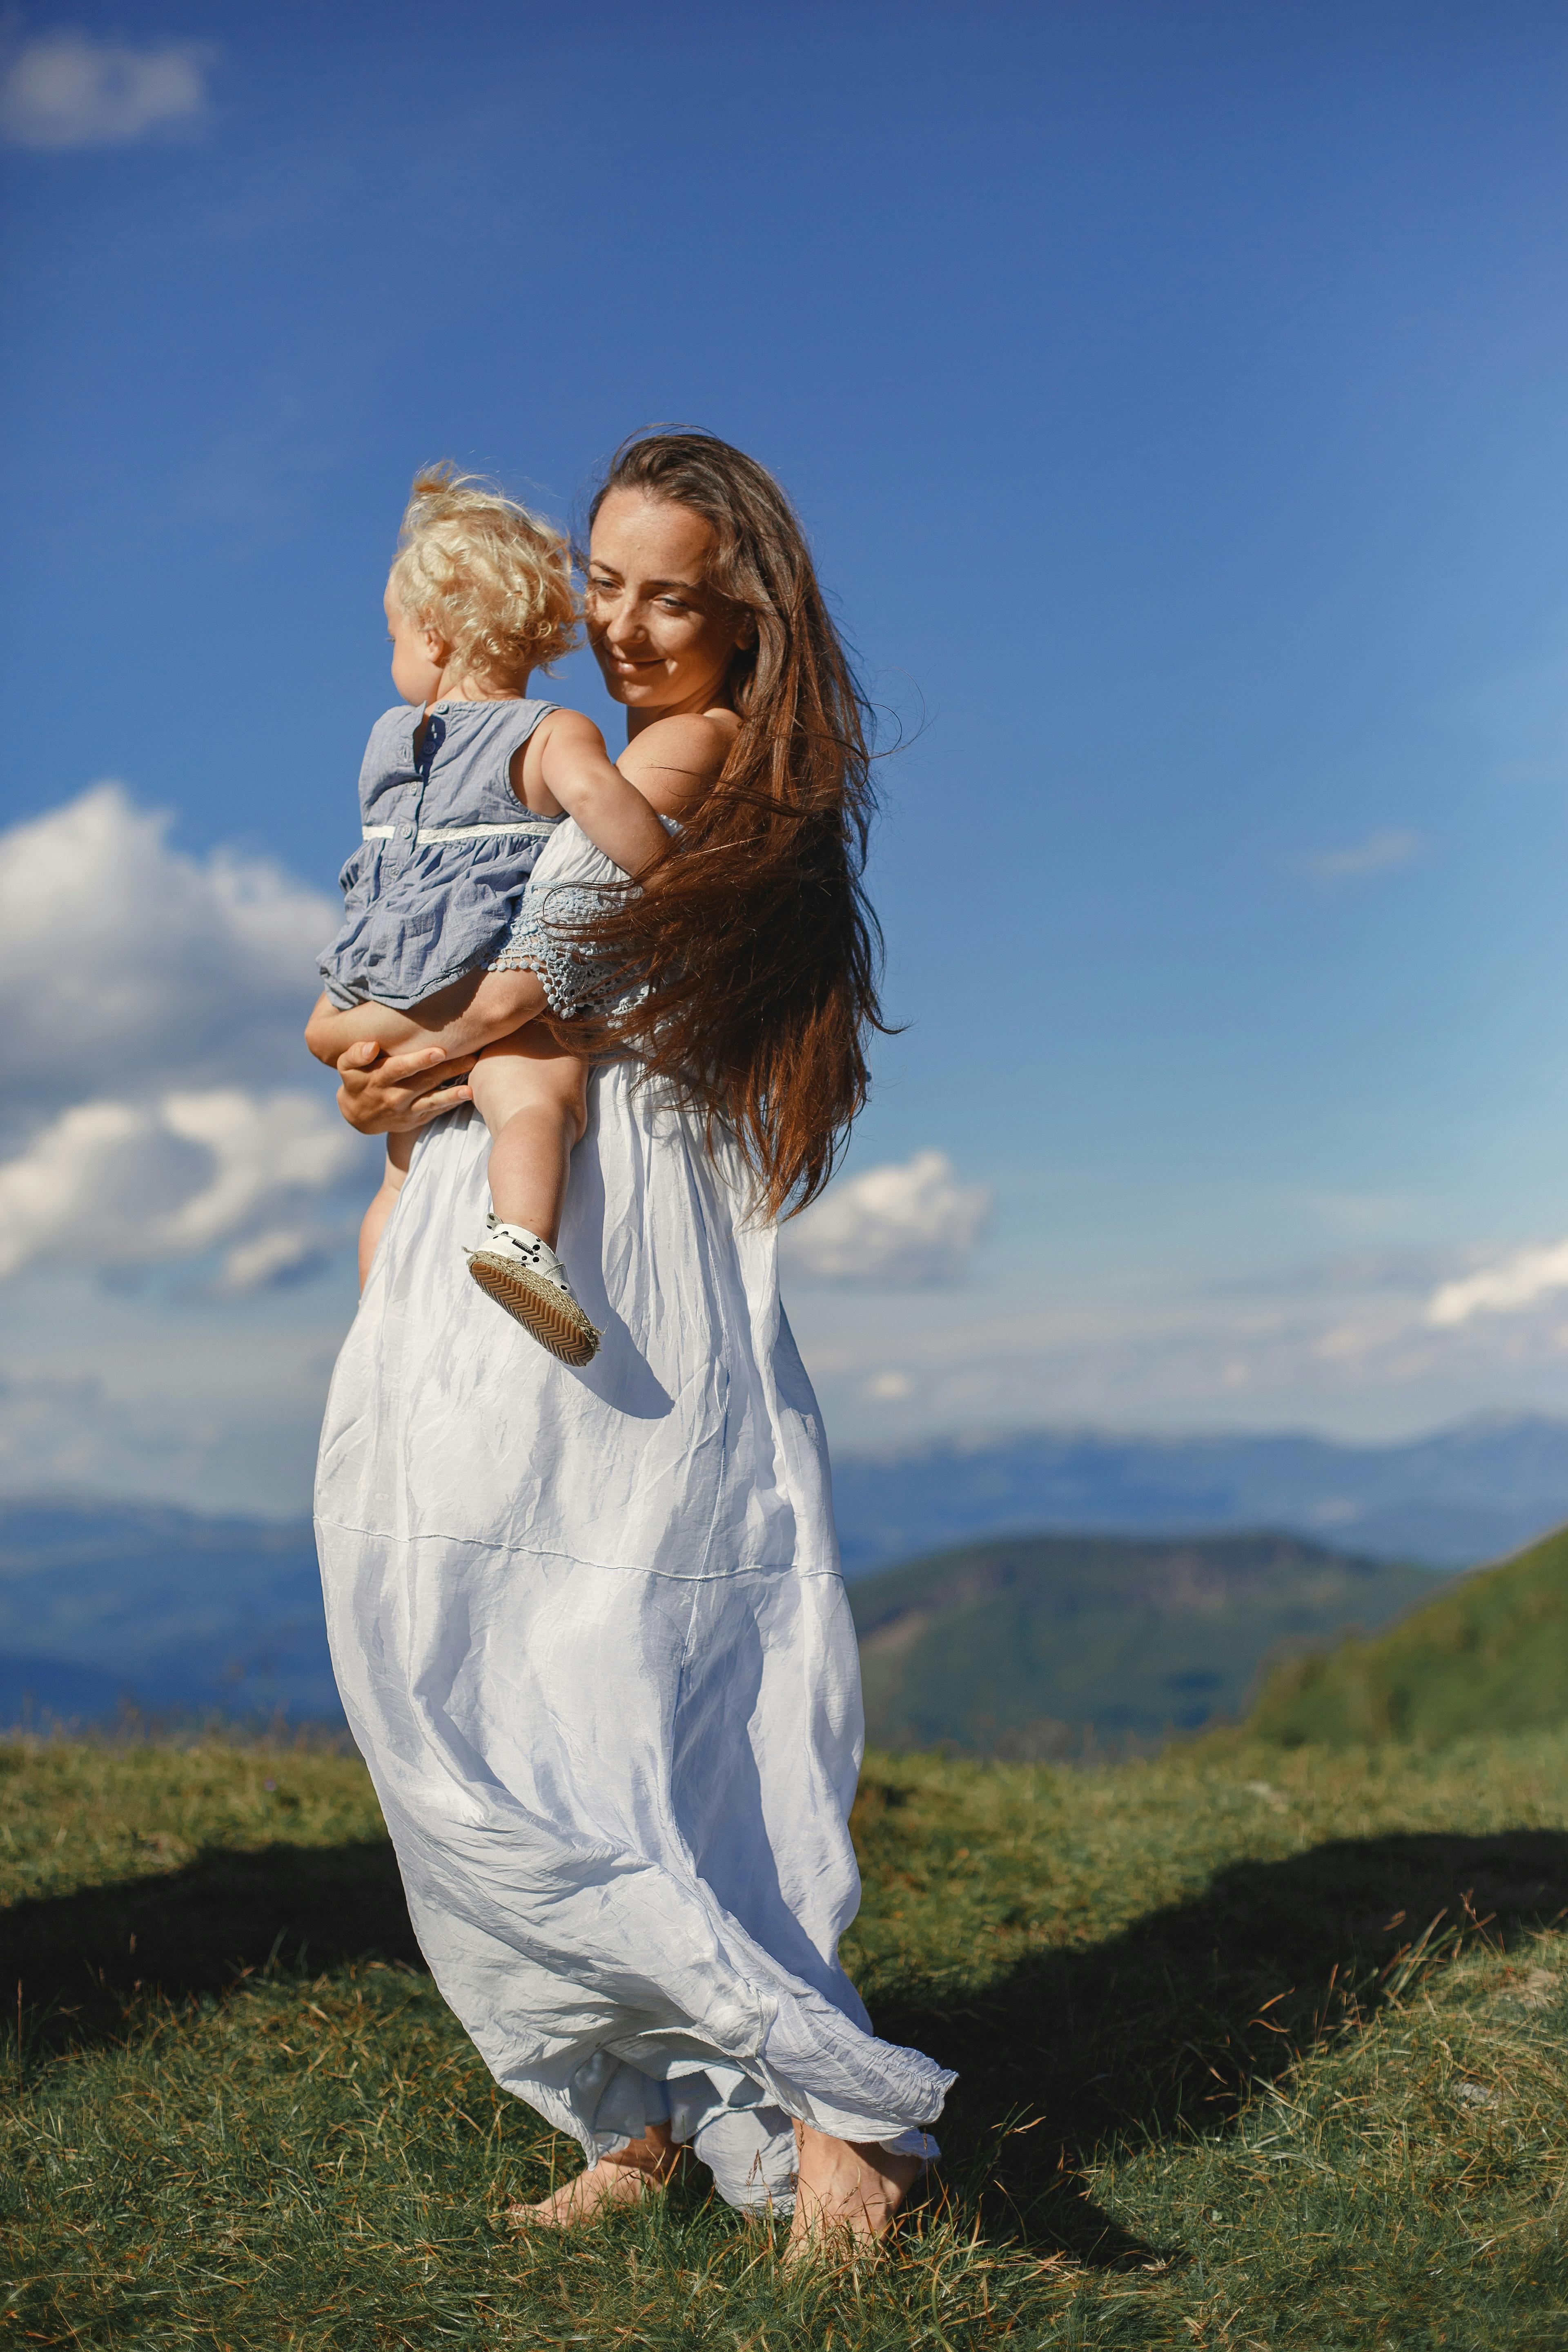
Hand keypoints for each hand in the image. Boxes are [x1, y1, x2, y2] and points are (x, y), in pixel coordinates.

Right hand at [334, 1037, 475, 1134]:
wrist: (358, 1114)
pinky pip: (435, 1111)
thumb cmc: (357, 1080)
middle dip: (447, 1071)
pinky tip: (468, 1096)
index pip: (400, 1068)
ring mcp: (407, 1110)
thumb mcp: (346, 1066)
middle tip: (470, 1058)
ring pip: (433, 1100)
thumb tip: (371, 1046)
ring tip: (471, 1088)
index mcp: (379, 1078)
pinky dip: (451, 1104)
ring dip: (453, 1094)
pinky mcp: (416, 1119)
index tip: (439, 1052)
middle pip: (424, 1082)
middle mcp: (394, 1096)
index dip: (419, 1061)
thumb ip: (356, 1054)